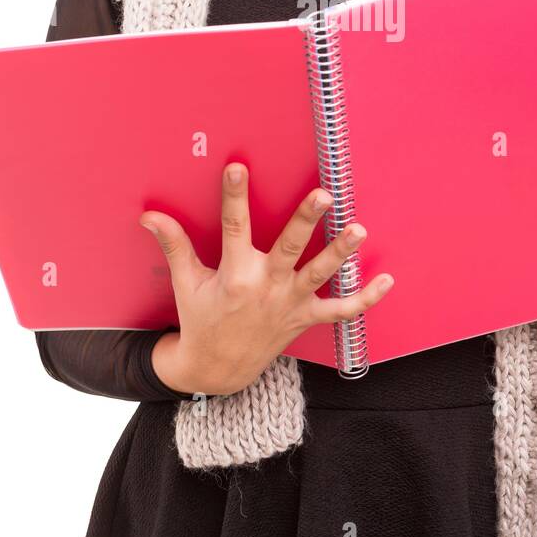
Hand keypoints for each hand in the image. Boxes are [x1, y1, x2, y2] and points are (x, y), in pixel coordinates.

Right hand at [139, 163, 392, 395]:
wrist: (217, 369)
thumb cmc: (201, 318)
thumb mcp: (186, 282)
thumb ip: (174, 245)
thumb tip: (149, 214)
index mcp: (234, 274)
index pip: (233, 227)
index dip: (234, 196)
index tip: (237, 167)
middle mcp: (265, 287)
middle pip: (289, 248)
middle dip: (306, 221)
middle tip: (324, 194)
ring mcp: (289, 304)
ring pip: (319, 275)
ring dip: (340, 253)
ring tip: (359, 230)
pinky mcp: (305, 319)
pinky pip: (340, 312)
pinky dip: (365, 300)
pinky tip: (387, 280)